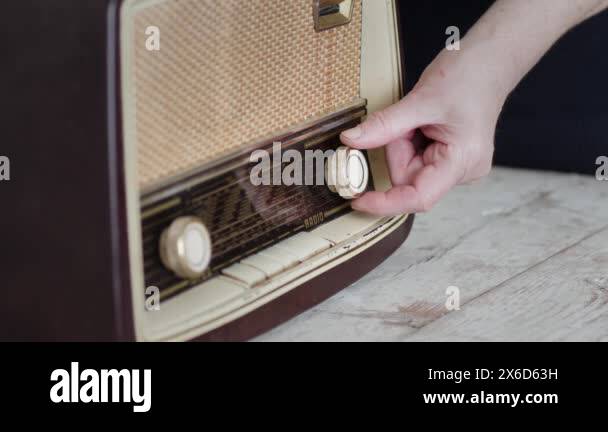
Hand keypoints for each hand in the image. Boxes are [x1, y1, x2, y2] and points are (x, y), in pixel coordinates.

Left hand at [341, 49, 507, 215]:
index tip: (358, 201)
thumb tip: (351, 141)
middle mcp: (463, 171)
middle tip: (410, 121)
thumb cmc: (470, 75)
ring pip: (409, 167)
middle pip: (408, 178)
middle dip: (398, 149)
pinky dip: (410, 141)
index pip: (419, 197)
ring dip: (404, 143)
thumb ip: (384, 125)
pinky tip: (425, 124)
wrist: (492, 60)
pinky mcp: (449, 159)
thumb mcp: (421, 99)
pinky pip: (416, 159)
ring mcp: (457, 166)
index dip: (385, 203)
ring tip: (422, 118)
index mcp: (463, 161)